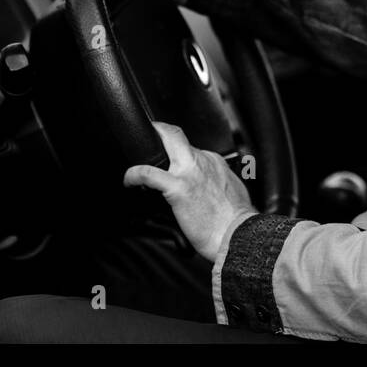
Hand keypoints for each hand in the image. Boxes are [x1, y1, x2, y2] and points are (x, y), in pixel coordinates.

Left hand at [123, 122, 255, 262]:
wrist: (237, 236)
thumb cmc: (236, 222)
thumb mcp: (233, 191)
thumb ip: (218, 183)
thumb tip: (210, 189)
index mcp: (215, 162)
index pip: (191, 149)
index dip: (177, 154)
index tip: (169, 160)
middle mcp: (202, 161)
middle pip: (177, 135)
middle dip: (161, 131)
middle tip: (149, 136)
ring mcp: (189, 172)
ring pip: (166, 142)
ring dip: (149, 145)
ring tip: (136, 155)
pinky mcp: (177, 188)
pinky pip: (148, 173)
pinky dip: (134, 174)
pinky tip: (129, 180)